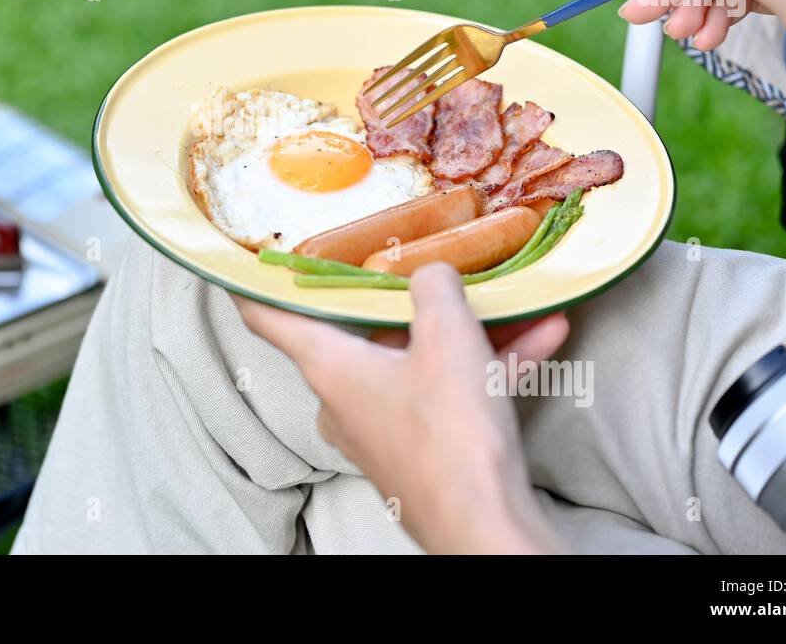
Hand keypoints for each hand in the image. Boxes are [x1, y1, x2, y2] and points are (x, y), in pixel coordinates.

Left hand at [233, 263, 567, 553]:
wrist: (487, 525)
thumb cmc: (451, 431)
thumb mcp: (447, 333)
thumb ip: (434, 286)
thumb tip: (432, 274)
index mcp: (329, 366)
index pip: (270, 318)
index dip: (255, 284)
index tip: (244, 259)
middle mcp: (344, 398)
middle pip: (360, 332)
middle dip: (404, 298)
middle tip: (424, 263)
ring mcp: (382, 427)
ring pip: (418, 361)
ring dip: (467, 332)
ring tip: (515, 301)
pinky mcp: (420, 450)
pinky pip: (448, 393)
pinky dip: (486, 368)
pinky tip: (542, 339)